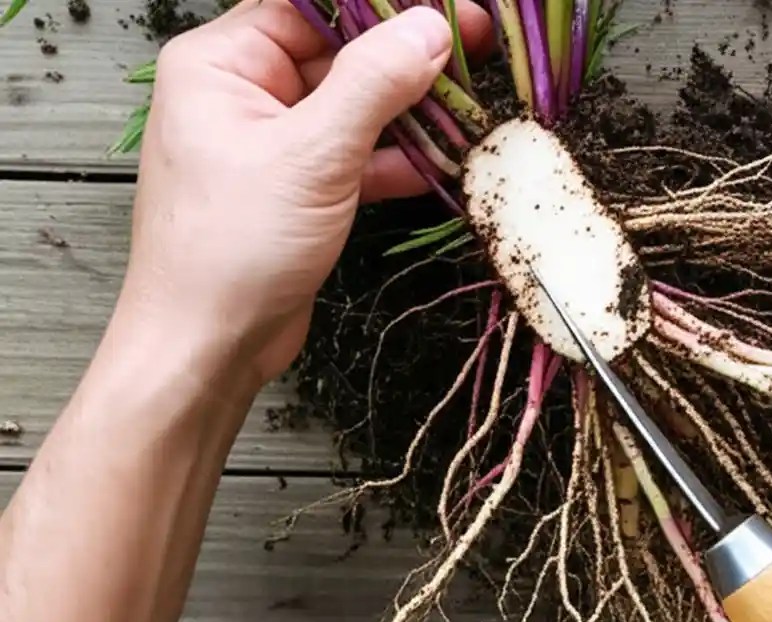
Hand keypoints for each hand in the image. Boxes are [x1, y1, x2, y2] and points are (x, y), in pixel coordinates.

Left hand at [121, 0, 490, 384]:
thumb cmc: (229, 249)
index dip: (382, 7)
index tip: (446, 9)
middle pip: (340, 54)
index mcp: (222, 65)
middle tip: (473, 49)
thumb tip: (430, 28)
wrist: (206, 347)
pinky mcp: (299, 190)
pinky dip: (397, 160)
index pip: (312, 8)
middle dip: (406, 58)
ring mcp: (273, 145)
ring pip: (355, 107)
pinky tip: (441, 163)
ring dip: (410, 112)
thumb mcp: (311, 154)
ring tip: (468, 108)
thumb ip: (374, 83)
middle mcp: (243, 95)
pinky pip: (356, 156)